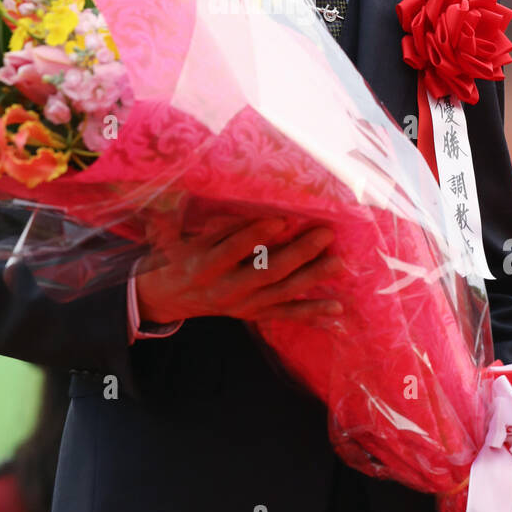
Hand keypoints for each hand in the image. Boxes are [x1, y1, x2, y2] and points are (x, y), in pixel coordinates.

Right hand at [134, 213, 343, 326]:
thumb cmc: (177, 256)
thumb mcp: (177, 238)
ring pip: (283, 293)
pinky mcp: (255, 314)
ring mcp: (244, 305)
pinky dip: (312, 312)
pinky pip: (286, 314)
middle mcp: (227, 289)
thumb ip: (193, 222)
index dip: (255, 235)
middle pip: (267, 272)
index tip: (281, 219)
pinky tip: (337, 307)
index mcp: (205, 266)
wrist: (171, 297)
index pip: (232, 250)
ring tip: (339, 263)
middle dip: (299, 254)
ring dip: (313, 278)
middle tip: (325, 234)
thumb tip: (206, 196)